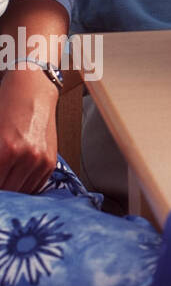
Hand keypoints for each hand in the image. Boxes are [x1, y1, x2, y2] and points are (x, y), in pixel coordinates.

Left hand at [0, 69, 58, 193]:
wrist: (32, 93)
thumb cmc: (6, 108)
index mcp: (6, 151)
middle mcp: (26, 157)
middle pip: (6, 191)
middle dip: (1, 190)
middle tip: (1, 179)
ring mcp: (41, 160)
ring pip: (20, 192)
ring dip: (10, 190)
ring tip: (6, 178)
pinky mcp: (50, 161)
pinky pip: (35, 186)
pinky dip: (23, 187)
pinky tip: (15, 179)